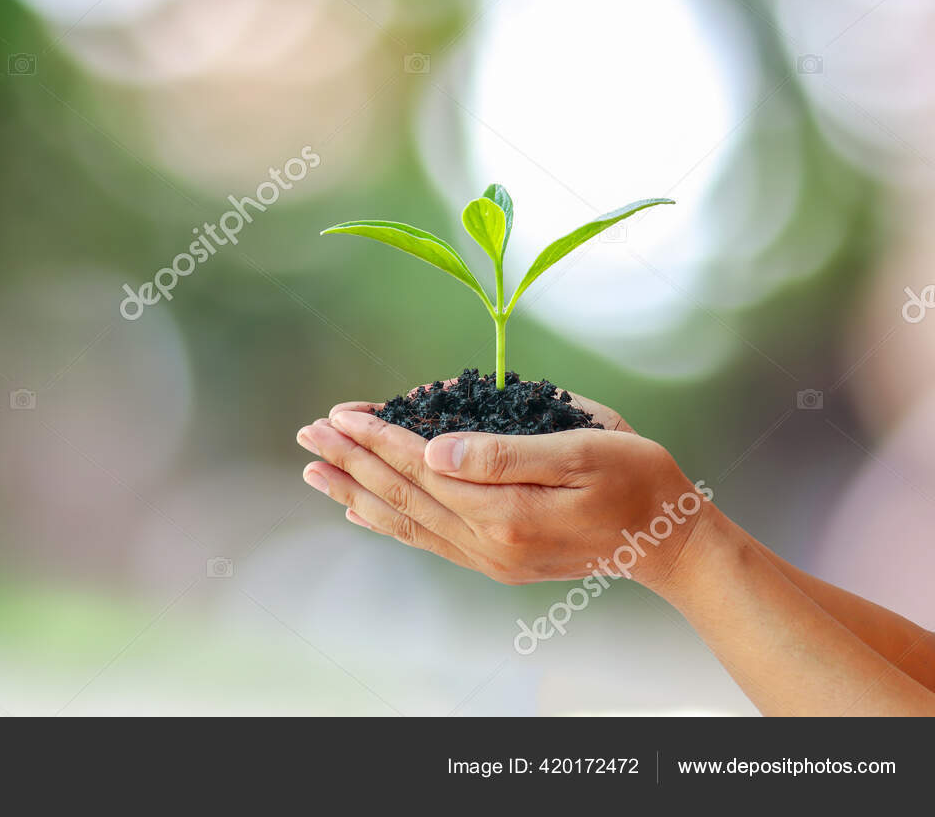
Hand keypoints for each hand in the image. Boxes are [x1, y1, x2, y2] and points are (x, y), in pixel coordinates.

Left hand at [295, 398, 711, 589]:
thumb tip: (434, 451)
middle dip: (350, 461)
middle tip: (307, 432)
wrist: (668, 540)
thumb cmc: (636, 478)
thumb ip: (503, 454)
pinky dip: (385, 522)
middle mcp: (487, 543)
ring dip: (354, 491)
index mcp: (505, 513)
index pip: (422, 468)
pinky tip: (356, 509)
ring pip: (404, 522)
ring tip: (313, 469)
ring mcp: (488, 558)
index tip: (340, 414)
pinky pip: (424, 540)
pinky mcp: (493, 562)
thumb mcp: (580, 450)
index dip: (378, 438)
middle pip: (402, 495)